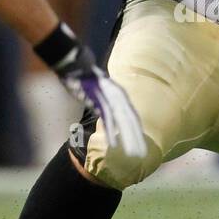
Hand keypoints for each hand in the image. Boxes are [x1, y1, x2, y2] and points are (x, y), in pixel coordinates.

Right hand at [36, 23, 147, 159]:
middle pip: (131, 121)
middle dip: (136, 139)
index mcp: (120, 95)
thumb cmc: (86, 77)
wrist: (76, 63)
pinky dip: (111, 132)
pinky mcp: (99, 100)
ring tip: (133, 154)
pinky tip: (114, 144)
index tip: (141, 145)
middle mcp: (119, 97)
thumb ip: (105, 102)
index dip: (136, 131)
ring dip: (128, 139)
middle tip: (142, 154)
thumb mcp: (100, 91)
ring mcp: (110, 98)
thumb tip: (106, 114)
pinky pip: (107, 119)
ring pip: (122, 122)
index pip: (131, 116)